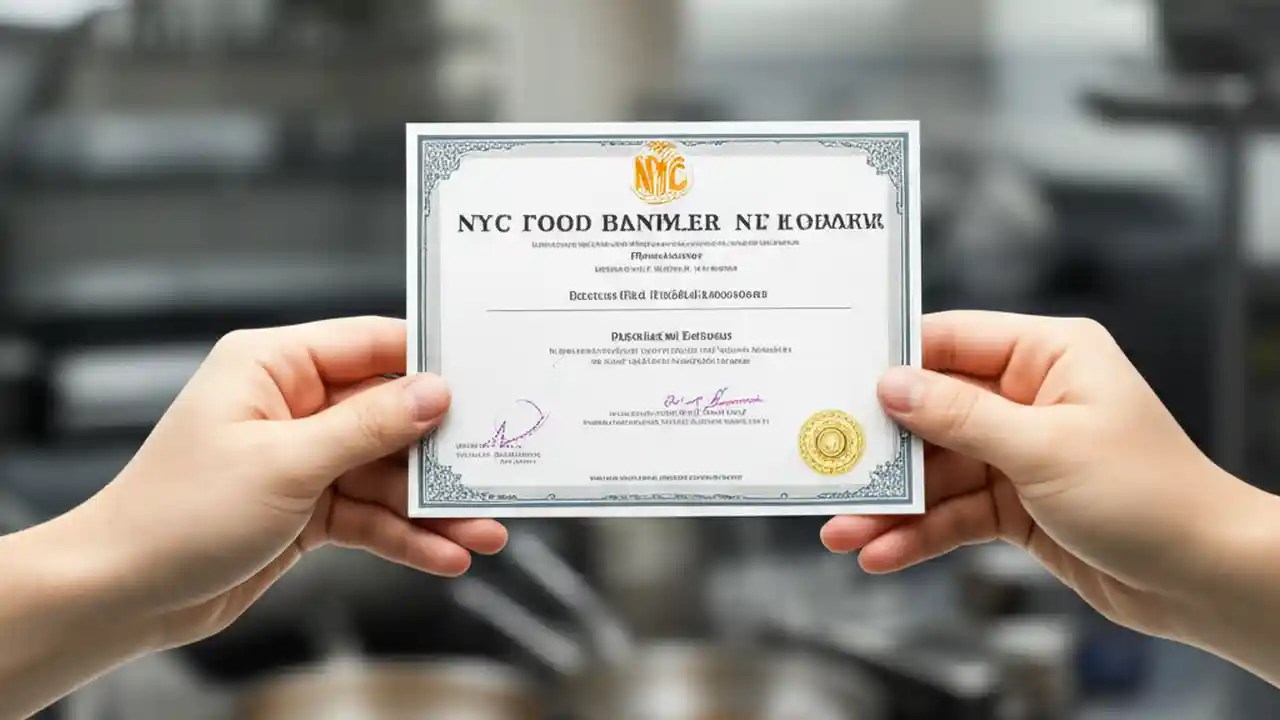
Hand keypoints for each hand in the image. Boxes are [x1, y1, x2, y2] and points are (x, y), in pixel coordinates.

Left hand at [72, 317, 505, 648]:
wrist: (122, 594)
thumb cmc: (177, 513)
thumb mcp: (285, 464)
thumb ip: (368, 427)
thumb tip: (435, 392)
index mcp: (272, 366)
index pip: (370, 345)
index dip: (430, 363)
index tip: (486, 381)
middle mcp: (291, 405)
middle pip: (389, 417)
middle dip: (441, 454)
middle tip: (495, 469)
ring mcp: (301, 458)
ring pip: (387, 474)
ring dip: (432, 507)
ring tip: (484, 531)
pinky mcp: (306, 507)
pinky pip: (370, 514)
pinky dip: (405, 536)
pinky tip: (444, 555)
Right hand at [822, 311, 1272, 641]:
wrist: (1204, 578)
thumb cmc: (1149, 495)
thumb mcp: (1044, 449)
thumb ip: (960, 416)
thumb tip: (891, 385)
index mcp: (1049, 356)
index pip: (952, 341)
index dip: (895, 361)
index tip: (838, 380)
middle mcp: (1030, 397)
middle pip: (934, 413)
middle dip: (884, 450)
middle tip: (827, 465)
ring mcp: (1021, 453)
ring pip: (938, 472)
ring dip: (893, 504)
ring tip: (842, 530)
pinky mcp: (1016, 505)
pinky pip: (954, 513)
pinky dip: (920, 534)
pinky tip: (883, 554)